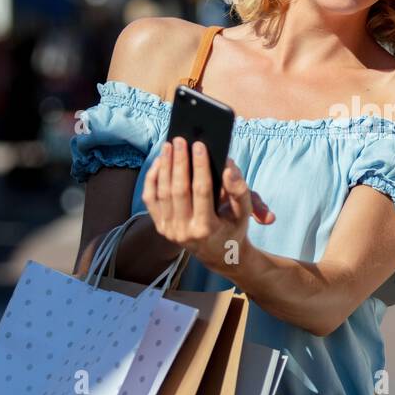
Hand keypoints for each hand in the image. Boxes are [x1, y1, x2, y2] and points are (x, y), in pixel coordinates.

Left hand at [142, 138, 274, 269]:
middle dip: (179, 162)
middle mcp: (184, 231)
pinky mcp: (160, 226)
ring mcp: (169, 230)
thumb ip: (240, 191)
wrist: (218, 255)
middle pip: (178, 190)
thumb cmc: (233, 228)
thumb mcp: (244, 213)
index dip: (200, 167)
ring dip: (164, 166)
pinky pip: (150, 199)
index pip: (202, 191)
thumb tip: (229, 167)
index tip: (199, 145)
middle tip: (180, 139)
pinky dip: (152, 179)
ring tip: (169, 146)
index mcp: (207, 228)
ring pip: (162, 192)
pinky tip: (160, 162)